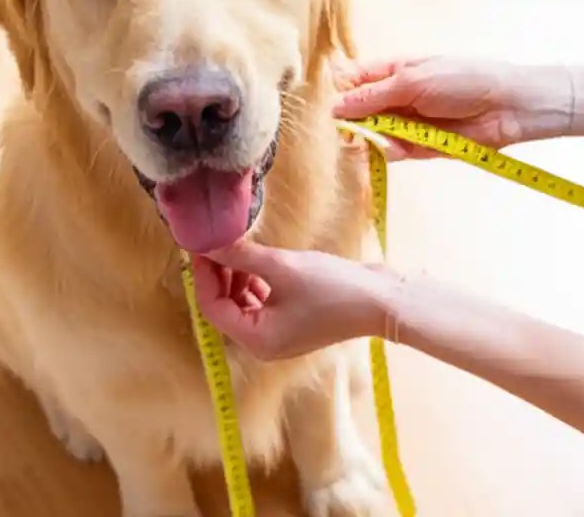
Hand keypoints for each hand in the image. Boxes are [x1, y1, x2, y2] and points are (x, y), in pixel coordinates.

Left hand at [188, 242, 401, 359]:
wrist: (383, 300)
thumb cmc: (334, 288)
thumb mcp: (282, 267)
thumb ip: (241, 256)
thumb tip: (208, 243)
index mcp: (256, 339)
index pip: (212, 307)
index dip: (203, 274)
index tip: (200, 244)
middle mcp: (263, 343)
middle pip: (225, 306)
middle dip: (219, 274)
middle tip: (215, 240)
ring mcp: (279, 334)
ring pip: (242, 303)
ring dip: (237, 276)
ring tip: (238, 246)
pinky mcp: (293, 322)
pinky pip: (261, 302)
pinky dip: (255, 281)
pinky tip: (258, 259)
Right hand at [333, 57, 573, 160]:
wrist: (507, 107)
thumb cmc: (463, 81)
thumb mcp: (413, 81)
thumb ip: (373, 96)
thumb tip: (337, 107)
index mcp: (396, 71)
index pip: (358, 79)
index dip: (344, 91)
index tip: (335, 104)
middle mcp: (399, 96)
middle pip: (362, 110)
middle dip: (354, 120)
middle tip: (349, 129)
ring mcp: (409, 123)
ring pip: (375, 134)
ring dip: (372, 138)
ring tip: (378, 139)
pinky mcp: (421, 147)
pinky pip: (395, 151)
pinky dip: (391, 152)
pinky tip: (393, 148)